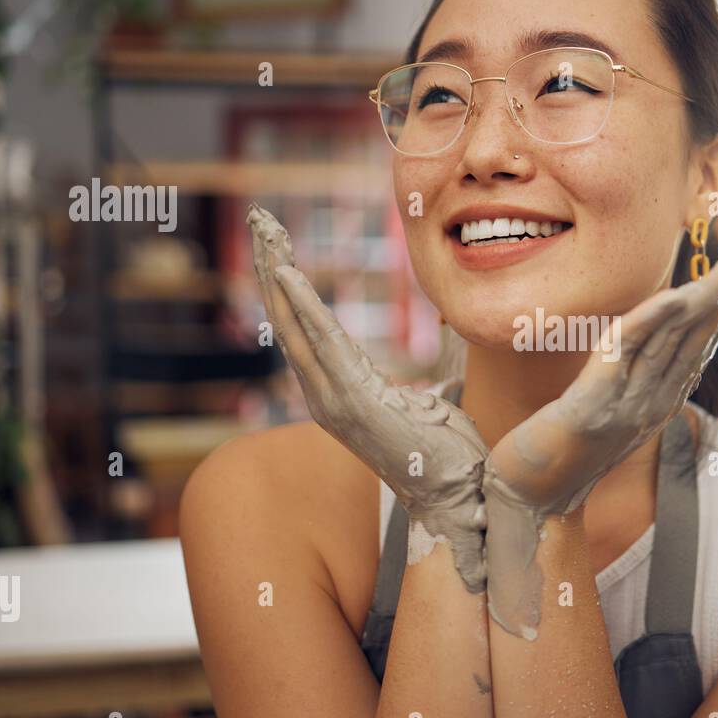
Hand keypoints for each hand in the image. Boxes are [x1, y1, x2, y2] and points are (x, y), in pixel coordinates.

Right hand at [247, 202, 489, 590]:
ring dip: (277, 273)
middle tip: (260, 218)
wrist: (458, 498)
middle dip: (271, 266)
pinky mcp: (351, 402)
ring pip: (294, 325)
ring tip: (265, 231)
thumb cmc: (449, 458)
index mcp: (342, 389)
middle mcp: (326, 393)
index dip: (287, 284)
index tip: (277, 242)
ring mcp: (333, 399)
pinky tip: (284, 273)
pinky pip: (320, 344)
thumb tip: (454, 369)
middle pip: (287, 319)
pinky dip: (300, 306)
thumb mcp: (437, 406)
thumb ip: (437, 384)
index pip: (305, 326)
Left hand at [483, 220, 717, 516]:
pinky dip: (650, 323)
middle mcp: (656, 397)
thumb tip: (656, 328)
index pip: (705, 331)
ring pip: (678, 337)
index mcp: (662, 393)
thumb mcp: (606, 402)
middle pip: (704, 326)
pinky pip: (626, 357)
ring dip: (713, 290)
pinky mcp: (593, 409)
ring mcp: (629, 404)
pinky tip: (674, 296)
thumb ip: (633, 368)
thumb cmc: (561, 447)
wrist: (529, 499)